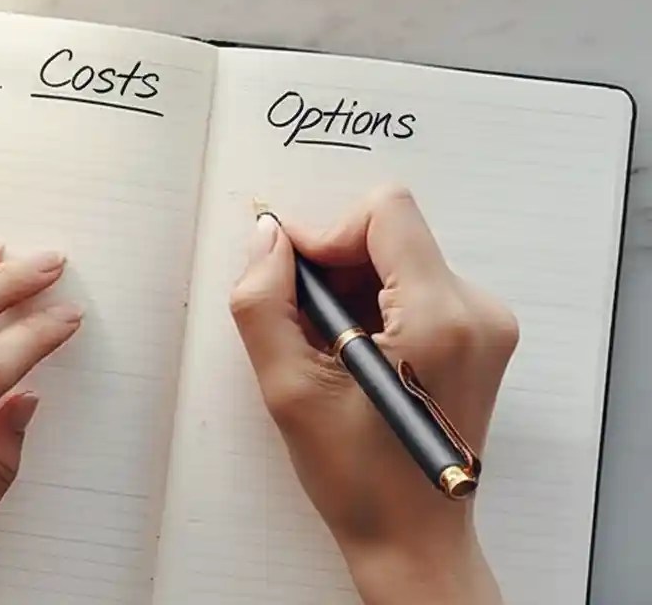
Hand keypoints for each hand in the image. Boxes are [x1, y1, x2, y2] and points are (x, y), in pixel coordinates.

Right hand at [229, 186, 517, 604]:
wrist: (412, 537)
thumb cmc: (358, 479)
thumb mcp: (288, 388)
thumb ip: (264, 301)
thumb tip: (267, 238)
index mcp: (441, 317)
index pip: (385, 212)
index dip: (325, 232)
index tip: (292, 275)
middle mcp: (478, 310)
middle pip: (390, 234)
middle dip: (334, 267)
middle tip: (303, 325)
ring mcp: (485, 322)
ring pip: (398, 258)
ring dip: (349, 289)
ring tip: (327, 350)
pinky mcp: (479, 334)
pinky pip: (414, 285)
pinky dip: (372, 305)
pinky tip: (353, 355)